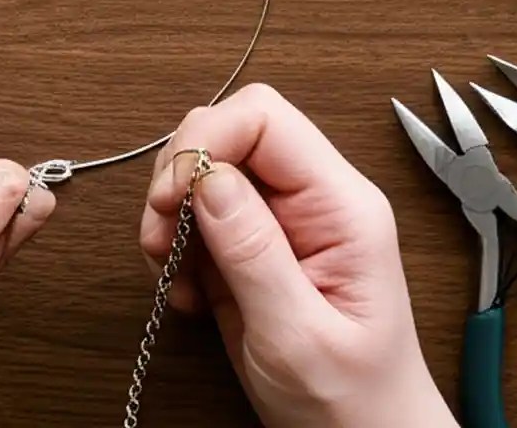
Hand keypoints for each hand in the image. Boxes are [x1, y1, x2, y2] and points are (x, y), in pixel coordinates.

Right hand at [140, 85, 455, 427]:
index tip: (171, 199)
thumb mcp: (299, 336)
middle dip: (177, 177)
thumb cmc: (353, 402)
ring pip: (203, 170)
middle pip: (228, 132)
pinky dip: (174, 247)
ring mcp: (283, 221)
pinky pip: (198, 215)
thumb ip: (253, 252)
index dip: (205, 141)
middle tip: (163, 240)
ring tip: (176, 276)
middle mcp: (314, 200)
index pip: (265, 118)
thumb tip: (207, 176)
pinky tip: (190, 293)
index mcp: (342, 207)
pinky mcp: (256, 246)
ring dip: (170, 216)